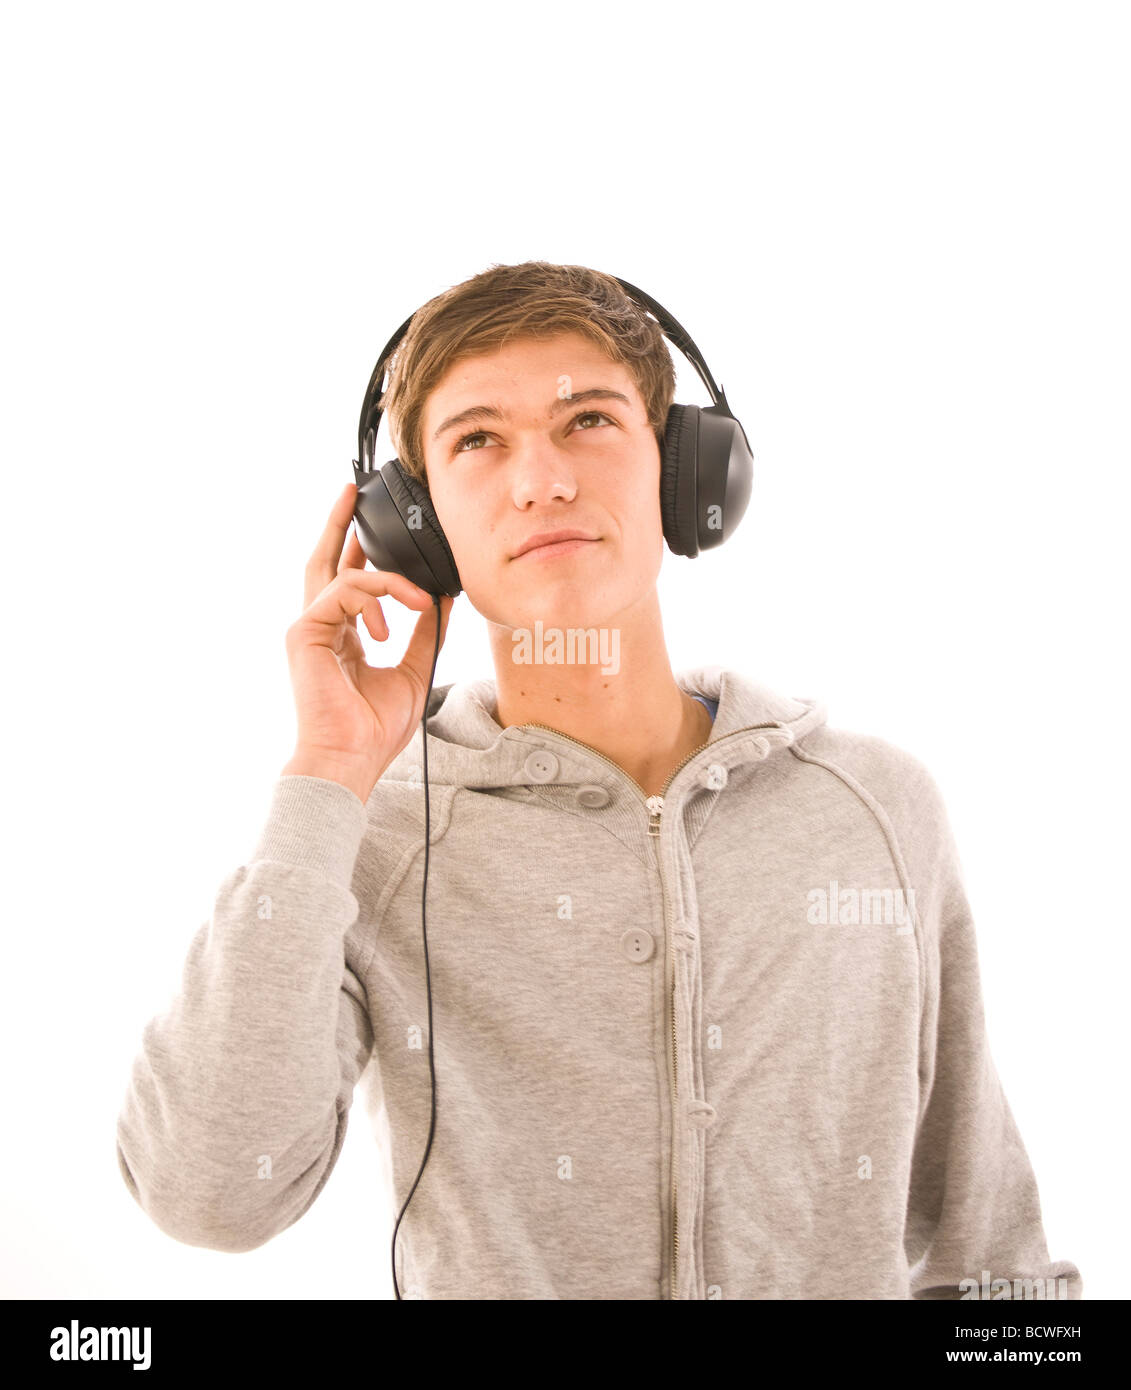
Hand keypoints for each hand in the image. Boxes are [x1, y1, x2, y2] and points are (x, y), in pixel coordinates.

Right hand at [281, 483, 455, 800]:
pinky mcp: (304, 632)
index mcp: (342, 635)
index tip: (378, 527)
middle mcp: (321, 626)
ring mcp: (308, 627)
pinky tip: (389, 629)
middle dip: (339, 523)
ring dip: (389, 579)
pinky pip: (341, 593)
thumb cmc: (375, 728)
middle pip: (326, 560)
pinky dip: (373, 600)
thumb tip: (443, 598)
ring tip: (420, 601)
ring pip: (343, 574)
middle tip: (351, 489)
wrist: (351, 757)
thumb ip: (425, 631)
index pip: (349, 581)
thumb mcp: (415, 669)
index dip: (361, 551)